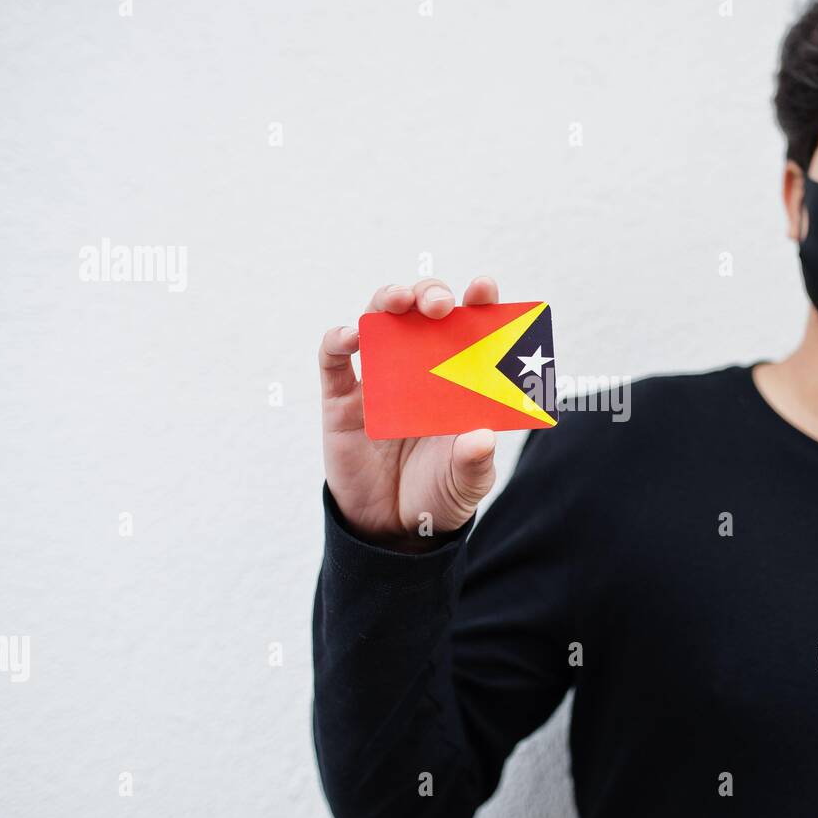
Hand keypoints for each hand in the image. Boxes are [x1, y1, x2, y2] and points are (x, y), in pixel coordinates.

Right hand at [319, 277, 499, 551]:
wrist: (391, 530)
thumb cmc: (438, 496)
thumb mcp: (466, 484)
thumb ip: (474, 463)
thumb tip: (481, 439)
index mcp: (458, 377)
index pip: (470, 326)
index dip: (477, 301)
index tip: (484, 287)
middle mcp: (419, 367)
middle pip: (421, 310)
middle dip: (430, 294)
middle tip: (440, 304)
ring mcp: (379, 378)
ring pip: (378, 319)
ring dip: (387, 299)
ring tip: (399, 301)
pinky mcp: (341, 399)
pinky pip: (333, 358)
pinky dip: (339, 339)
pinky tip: (352, 337)